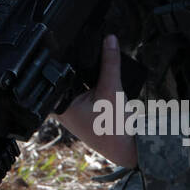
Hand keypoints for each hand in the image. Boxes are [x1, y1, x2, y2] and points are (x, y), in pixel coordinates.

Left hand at [56, 35, 137, 168]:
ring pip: (80, 84)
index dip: (69, 58)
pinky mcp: (87, 112)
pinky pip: (88, 92)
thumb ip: (110, 62)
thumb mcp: (112, 89)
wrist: (128, 149)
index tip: (78, 45)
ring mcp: (75, 111)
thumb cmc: (114, 129)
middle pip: (71, 77)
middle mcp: (65, 109)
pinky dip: (97, 85)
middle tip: (95, 55)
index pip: (60, 74)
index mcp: (62, 105)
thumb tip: (109, 40)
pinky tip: (106, 81)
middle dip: (83, 66)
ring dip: (91, 75)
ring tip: (102, 72)